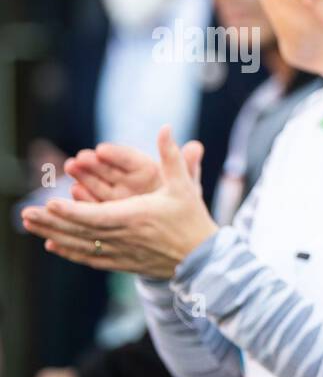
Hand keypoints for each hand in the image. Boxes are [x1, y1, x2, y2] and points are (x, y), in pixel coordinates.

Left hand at [21, 126, 217, 278]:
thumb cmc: (192, 219)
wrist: (203, 259)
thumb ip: (172, 157)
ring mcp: (122, 252)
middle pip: (81, 230)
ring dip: (53, 234)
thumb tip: (167, 128)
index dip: (73, 210)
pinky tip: (52, 244)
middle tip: (25, 213)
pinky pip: (90, 258)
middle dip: (51, 221)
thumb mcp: (184, 186)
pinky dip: (69, 252)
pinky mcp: (122, 263)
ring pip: (81, 244)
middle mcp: (125, 236)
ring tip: (29, 224)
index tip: (50, 202)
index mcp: (137, 217)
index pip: (98, 214)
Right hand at [64, 139, 201, 202]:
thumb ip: (188, 166)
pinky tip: (75, 193)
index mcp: (148, 170)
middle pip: (108, 169)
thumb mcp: (187, 186)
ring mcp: (117, 196)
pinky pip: (95, 203)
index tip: (102, 150)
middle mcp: (129, 181)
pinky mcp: (109, 210)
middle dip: (93, 163)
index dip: (117, 154)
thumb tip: (196, 146)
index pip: (129, 159)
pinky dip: (86, 198)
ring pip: (98, 183)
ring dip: (84, 176)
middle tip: (79, 159)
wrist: (180, 231)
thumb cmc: (184, 202)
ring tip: (72, 169)